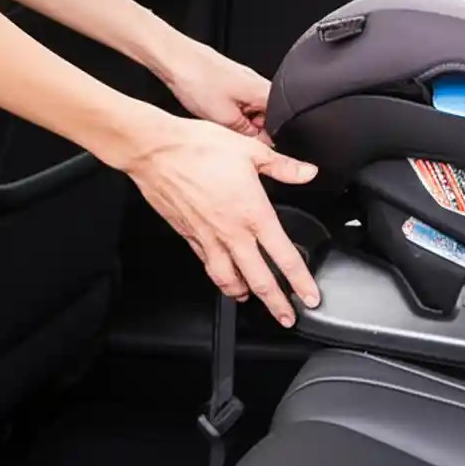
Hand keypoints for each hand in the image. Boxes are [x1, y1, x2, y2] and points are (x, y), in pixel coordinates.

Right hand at [119, 114, 321, 326]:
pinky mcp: (188, 235)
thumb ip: (283, 166)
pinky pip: (207, 264)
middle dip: (276, 304)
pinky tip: (223, 276)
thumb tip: (308, 172)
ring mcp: (207, 237)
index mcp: (253, 213)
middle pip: (259, 280)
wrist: (154, 150)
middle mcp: (231, 232)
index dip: (300, 281)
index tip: (310, 297)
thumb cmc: (198, 147)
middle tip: (286, 317)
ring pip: (228, 279)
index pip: (284, 257)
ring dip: (243, 293)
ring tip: (252, 300)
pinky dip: (218, 276)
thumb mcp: (251, 151)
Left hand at [153, 39, 274, 143]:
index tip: (245, 141)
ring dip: (235, 117)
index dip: (261, 138)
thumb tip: (258, 142)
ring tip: (215, 113)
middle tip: (227, 128)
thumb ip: (248, 134)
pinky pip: (237, 100)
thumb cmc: (199, 80)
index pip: (277, 125)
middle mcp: (259, 84)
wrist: (176, 59)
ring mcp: (246, 80)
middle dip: (248, 127)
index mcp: (266, 93)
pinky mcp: (232, 78)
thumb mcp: (225, 119)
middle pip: (264, 117)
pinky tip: (211, 105)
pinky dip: (226, 107)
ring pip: (249, 109)